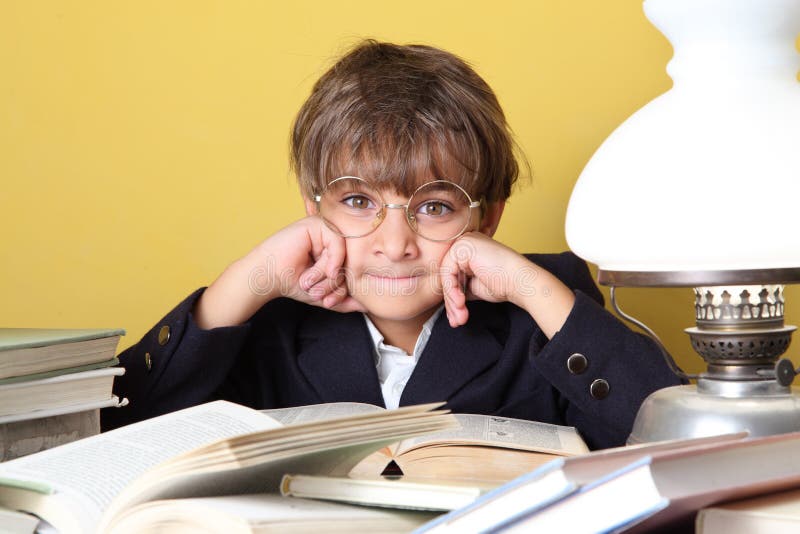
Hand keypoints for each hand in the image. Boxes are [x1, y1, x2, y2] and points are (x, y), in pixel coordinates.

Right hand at [194, 216, 364, 328]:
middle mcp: (332, 238)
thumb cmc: (292, 283)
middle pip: (352, 262)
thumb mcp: (324, 295)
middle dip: (337, 284)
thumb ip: (345, 299)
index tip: (329, 302)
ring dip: (330, 275)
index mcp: (335, 251)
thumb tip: (368, 305)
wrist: (268, 278)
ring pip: (346, 254)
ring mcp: (325, 229)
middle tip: (320, 295)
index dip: (345, 288)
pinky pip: (337, 242)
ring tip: (311, 283)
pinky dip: (330, 261)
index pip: (354, 268)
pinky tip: (316, 271)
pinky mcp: (317, 224)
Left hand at [438, 233, 574, 337]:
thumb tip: (445, 298)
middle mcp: (465, 242)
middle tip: (456, 321)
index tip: (455, 318)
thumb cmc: (504, 284)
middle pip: (448, 276)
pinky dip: (452, 291)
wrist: (521, 282)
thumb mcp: (474, 286)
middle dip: (451, 302)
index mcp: (468, 249)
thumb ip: (460, 286)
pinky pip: (448, 272)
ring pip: (446, 276)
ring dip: (452, 300)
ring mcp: (464, 242)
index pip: (452, 275)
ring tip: (460, 317)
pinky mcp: (463, 246)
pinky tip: (461, 303)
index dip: (452, 298)